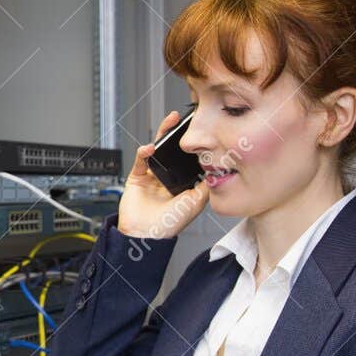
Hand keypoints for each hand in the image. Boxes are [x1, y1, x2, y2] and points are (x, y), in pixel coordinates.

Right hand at [116, 110, 211, 240]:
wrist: (146, 235)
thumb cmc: (169, 225)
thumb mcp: (197, 202)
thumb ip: (206, 184)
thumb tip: (218, 167)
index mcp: (183, 185)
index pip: (188, 160)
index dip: (194, 147)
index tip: (201, 131)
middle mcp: (168, 180)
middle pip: (173, 152)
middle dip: (178, 135)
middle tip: (184, 120)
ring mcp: (152, 178)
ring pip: (157, 151)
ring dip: (162, 136)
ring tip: (170, 123)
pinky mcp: (137, 178)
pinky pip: (141, 161)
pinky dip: (144, 152)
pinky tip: (150, 148)